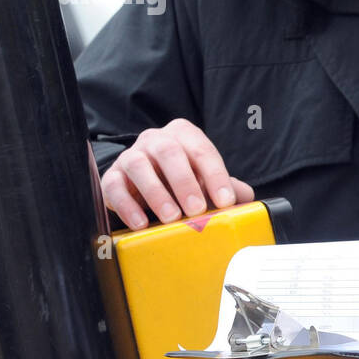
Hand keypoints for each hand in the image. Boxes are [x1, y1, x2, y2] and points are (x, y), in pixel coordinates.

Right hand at [100, 117, 254, 229]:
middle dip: (185, 182)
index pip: (203, 151)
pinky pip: (113, 186)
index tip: (226, 201)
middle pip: (169, 152)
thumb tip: (247, 198)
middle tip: (196, 210)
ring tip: (170, 217)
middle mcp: (156, 139)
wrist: (143, 184)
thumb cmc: (182, 181)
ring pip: (138, 165)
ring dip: (156, 193)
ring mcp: (131, 155)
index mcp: (184, 135)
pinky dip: (127, 206)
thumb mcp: (206, 180)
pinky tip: (140, 224)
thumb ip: (228, 187)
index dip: (216, 176)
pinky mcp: (112, 176)